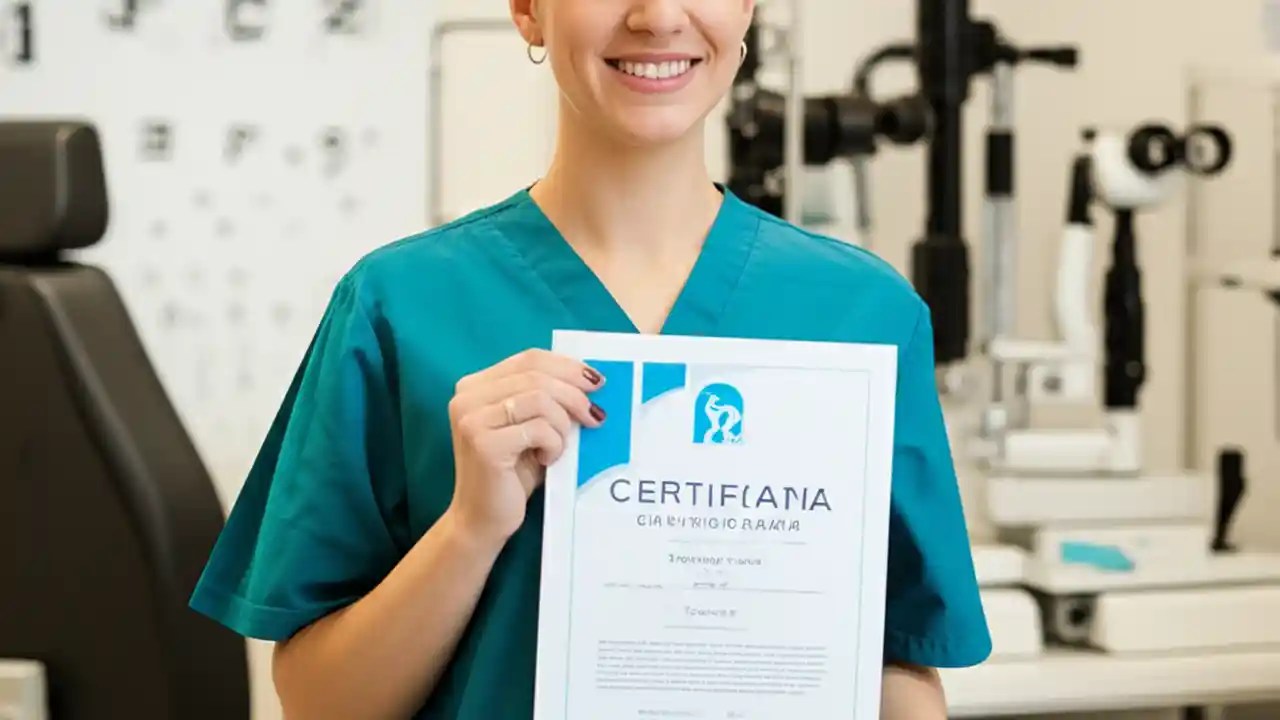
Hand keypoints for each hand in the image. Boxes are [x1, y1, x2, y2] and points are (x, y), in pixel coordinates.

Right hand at [446, 348, 605, 547]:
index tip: (596, 381)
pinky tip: (547, 460)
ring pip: (540, 399)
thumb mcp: (530, 427)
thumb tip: (591, 379)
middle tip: (595, 416)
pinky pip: (539, 429)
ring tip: (560, 447)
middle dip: (574, 394)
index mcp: (476, 385)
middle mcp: (467, 397)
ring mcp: (472, 419)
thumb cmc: (512, 473)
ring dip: (562, 424)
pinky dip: (554, 444)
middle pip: (537, 375)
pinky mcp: (483, 443)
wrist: (482, 520)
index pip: (529, 358)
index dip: (567, 366)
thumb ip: (546, 399)